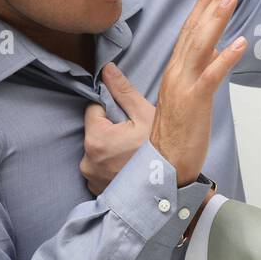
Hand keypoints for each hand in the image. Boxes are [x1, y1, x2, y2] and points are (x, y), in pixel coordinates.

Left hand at [80, 62, 155, 194]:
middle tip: (134, 139)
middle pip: (94, 132)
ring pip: (97, 152)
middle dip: (110, 131)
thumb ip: (123, 91)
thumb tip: (107, 69)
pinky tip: (128, 169)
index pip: (93, 110)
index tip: (127, 120)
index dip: (111, 110)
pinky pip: (99, 171)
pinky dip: (110, 168)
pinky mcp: (97, 190)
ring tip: (133, 156)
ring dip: (109, 150)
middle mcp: (88, 160)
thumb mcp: (145, 115)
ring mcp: (91, 178)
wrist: (172, 186)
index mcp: (97, 138)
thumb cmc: (161, 151)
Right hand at [150, 0, 246, 184]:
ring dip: (217, 19)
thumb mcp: (186, 98)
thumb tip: (213, 55)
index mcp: (175, 71)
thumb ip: (196, 74)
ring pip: (201, 46)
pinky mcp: (195, 102)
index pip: (189, 31)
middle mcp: (177, 73)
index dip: (202, 6)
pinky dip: (226, 57)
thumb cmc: (176, 134)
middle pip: (194, 30)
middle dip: (211, 2)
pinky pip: (211, 76)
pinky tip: (242, 42)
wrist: (163, 164)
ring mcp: (184, 86)